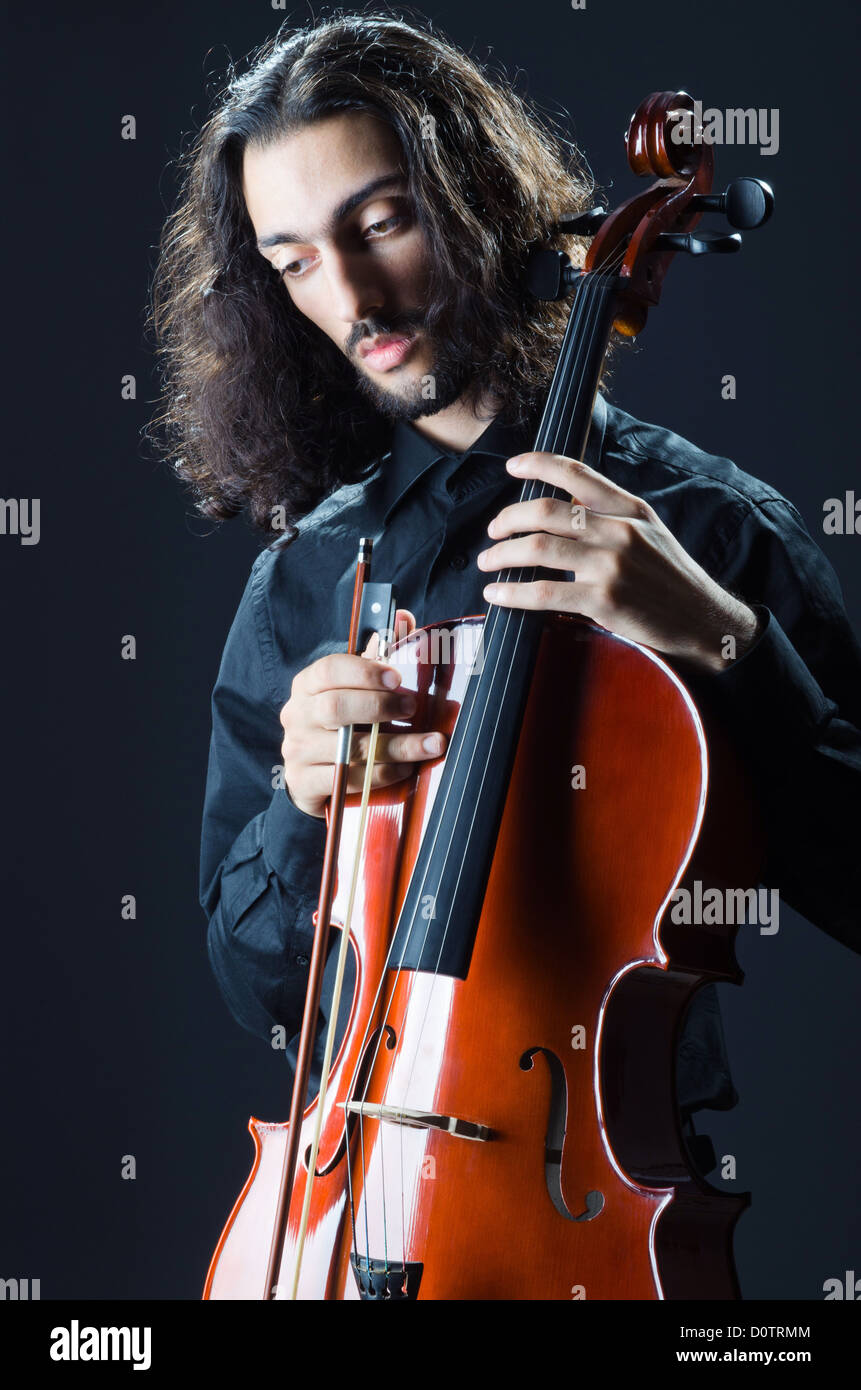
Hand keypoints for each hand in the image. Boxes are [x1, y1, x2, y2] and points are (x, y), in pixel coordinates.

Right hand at [279, 609, 446, 816]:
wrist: (314, 774)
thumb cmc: (343, 723)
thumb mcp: (356, 688)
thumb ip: (379, 655)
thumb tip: (404, 616)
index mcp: (308, 686)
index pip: (329, 670)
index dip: (365, 672)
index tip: (398, 677)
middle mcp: (297, 715)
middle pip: (336, 708)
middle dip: (380, 707)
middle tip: (413, 708)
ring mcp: (297, 751)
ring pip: (349, 749)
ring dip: (396, 746)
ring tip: (431, 744)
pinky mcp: (304, 783)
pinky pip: (347, 780)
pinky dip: (382, 775)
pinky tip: (406, 769)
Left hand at [477, 451, 758, 672]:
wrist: (703, 621)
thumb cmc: (670, 579)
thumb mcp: (649, 532)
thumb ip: (610, 516)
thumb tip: (563, 503)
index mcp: (630, 509)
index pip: (577, 474)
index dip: (539, 464)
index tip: (513, 467)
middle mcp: (620, 531)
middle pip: (545, 510)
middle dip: (508, 518)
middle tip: (494, 530)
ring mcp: (611, 565)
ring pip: (538, 548)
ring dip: (502, 554)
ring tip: (488, 561)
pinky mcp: (603, 601)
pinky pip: (544, 592)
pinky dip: (512, 593)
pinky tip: (497, 595)